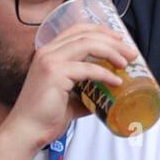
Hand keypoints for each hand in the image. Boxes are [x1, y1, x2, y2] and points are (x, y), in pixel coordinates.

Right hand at [4, 22, 138, 149]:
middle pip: (85, 34)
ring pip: (87, 44)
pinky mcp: (54, 74)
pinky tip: (116, 81)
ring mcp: (49, 61)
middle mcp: (47, 52)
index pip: (76, 29)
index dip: (101, 30)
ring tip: (126, 63)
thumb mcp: (68, 97)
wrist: (28, 129)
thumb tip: (107, 93)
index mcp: (48, 53)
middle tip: (131, 53)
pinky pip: (87, 68)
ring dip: (112, 51)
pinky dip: (105, 73)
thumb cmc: (44, 115)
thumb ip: (85, 90)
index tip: (119, 39)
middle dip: (113, 41)